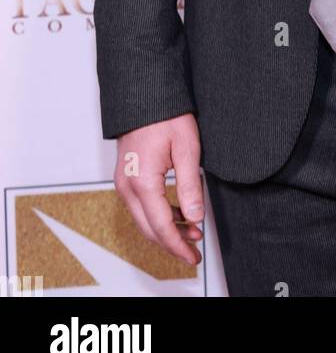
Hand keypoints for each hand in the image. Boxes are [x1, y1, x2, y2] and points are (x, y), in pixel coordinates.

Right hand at [113, 113, 204, 266]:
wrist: (144, 95)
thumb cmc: (165, 116)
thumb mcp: (186, 148)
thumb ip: (190, 186)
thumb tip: (195, 218)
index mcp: (142, 182)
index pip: (161, 226)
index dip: (178, 245)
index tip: (192, 257)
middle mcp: (127, 187)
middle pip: (149, 229)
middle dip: (172, 244)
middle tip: (193, 253)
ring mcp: (124, 182)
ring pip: (144, 219)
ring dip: (166, 230)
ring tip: (192, 233)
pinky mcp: (126, 177)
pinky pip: (141, 206)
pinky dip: (158, 216)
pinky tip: (177, 216)